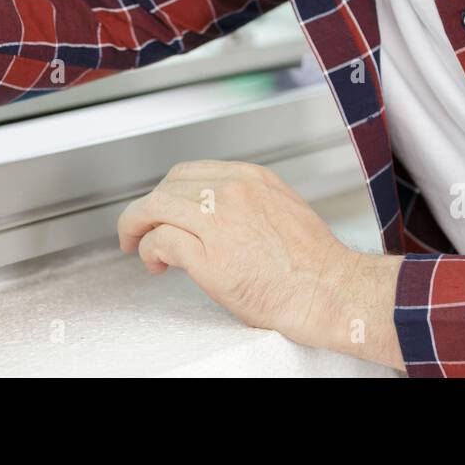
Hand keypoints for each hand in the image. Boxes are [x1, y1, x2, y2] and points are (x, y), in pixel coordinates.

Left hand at [117, 159, 403, 366]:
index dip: (168, 191)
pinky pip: (161, 240)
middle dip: (148, 207)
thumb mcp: (281, 210)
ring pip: (155, 206)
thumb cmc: (313, 264)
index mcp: (251, 179)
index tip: (163, 207)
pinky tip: (155, 263)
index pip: (191, 172)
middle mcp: (232, 192)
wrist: (328, 292)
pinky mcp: (208, 256)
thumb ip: (248, 203)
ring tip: (136, 243)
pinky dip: (149, 250)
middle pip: (168, 185)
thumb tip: (217, 212)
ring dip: (138, 225)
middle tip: (140, 227)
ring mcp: (218, 221)